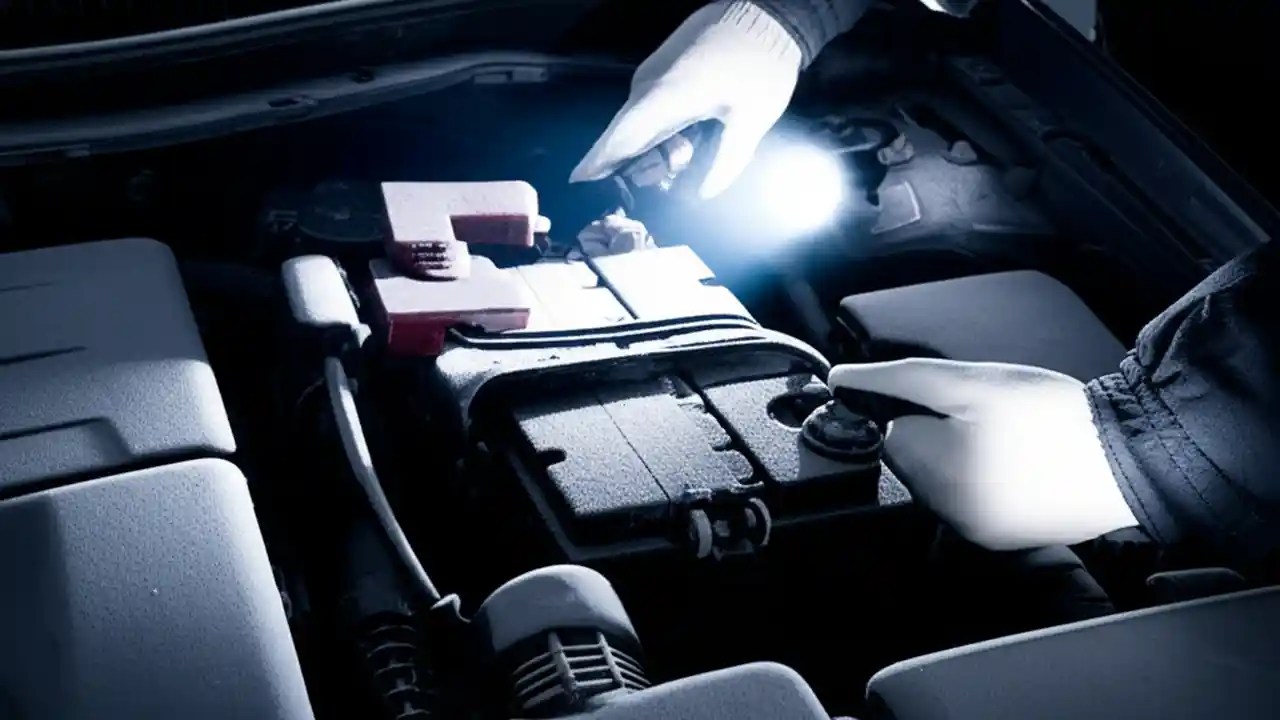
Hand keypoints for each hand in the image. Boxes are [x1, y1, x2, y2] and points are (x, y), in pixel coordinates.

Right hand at [569, 1, 801, 198]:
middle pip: (626, 133)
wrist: (765, 15)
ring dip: (652, 145)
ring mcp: (653, 71)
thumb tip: (704, 194)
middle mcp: (649, 84)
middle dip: (634, 163)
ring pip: (638, 120)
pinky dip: (657, 128)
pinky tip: (685, 137)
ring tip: (687, 156)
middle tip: (665, 180)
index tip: (578, 180)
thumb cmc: (760, 67)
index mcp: (666, 97)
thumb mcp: (753, 120)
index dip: (598, 160)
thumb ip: (727, 162)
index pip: (621, 135)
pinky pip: (648, 106)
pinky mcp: (662, 66)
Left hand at [828, 359, 1137, 549]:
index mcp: (927, 469)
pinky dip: (985, 485)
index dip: (922, 409)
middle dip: (940, 435)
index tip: (961, 403)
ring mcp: (970, 531)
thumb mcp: (966, 381)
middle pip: (914, 461)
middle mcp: (940, 511)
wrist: (1124, 458)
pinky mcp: (999, 540)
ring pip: (941, 483)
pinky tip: (1021, 468)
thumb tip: (838, 378)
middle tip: (991, 419)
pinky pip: (969, 505)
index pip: (891, 432)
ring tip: (1011, 442)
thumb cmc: (1045, 413)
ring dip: (962, 459)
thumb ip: (896, 380)